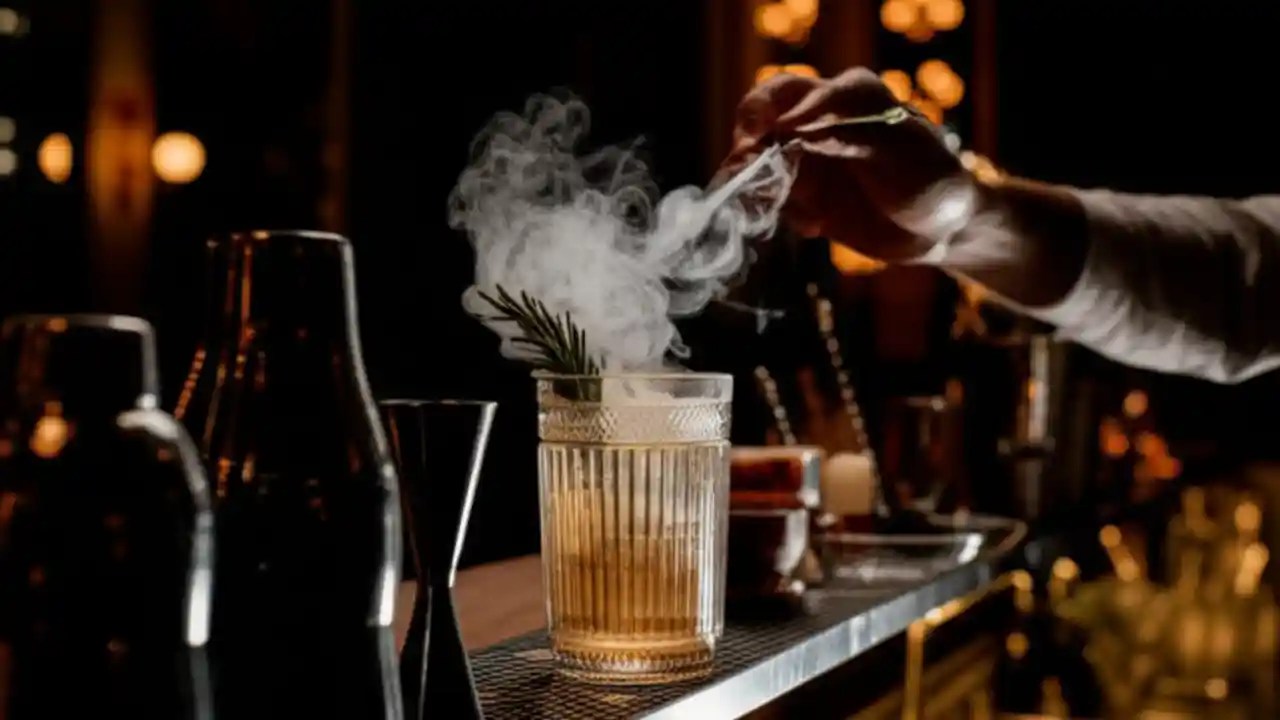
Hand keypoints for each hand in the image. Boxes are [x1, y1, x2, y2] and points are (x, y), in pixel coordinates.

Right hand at [720, 67, 977, 261]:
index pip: (788, 93)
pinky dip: (780, 215)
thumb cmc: (930, 178)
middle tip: (743, 174)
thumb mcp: (898, 149)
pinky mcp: (803, 198)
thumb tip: (794, 126)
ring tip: (784, 211)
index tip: (762, 140)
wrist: (943, 228)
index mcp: (845, 97)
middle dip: (745, 149)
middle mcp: (818, 123)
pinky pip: (771, 201)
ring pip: (757, 164)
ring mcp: (807, 161)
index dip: (765, 113)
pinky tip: (816, 228)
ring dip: (757, 187)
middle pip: (759, 123)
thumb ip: (848, 131)